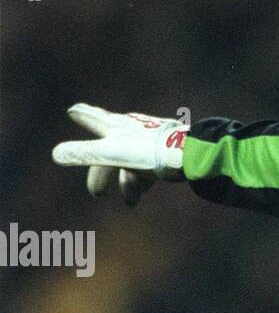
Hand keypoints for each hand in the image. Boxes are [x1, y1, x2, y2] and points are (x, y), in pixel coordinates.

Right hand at [52, 104, 187, 206]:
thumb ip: (85, 154)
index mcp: (116, 128)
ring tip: (130, 203)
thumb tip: (56, 154)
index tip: (73, 110)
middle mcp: (132, 131)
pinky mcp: (165, 152)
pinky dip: (143, 182)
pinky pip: (149, 168)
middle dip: (102, 173)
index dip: (83, 115)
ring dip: (126, 184)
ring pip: (131, 163)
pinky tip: (143, 194)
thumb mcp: (112, 154)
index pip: (94, 119)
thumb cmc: (149, 152)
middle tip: (96, 193)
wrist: (189, 155)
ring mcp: (149, 141)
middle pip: (110, 150)